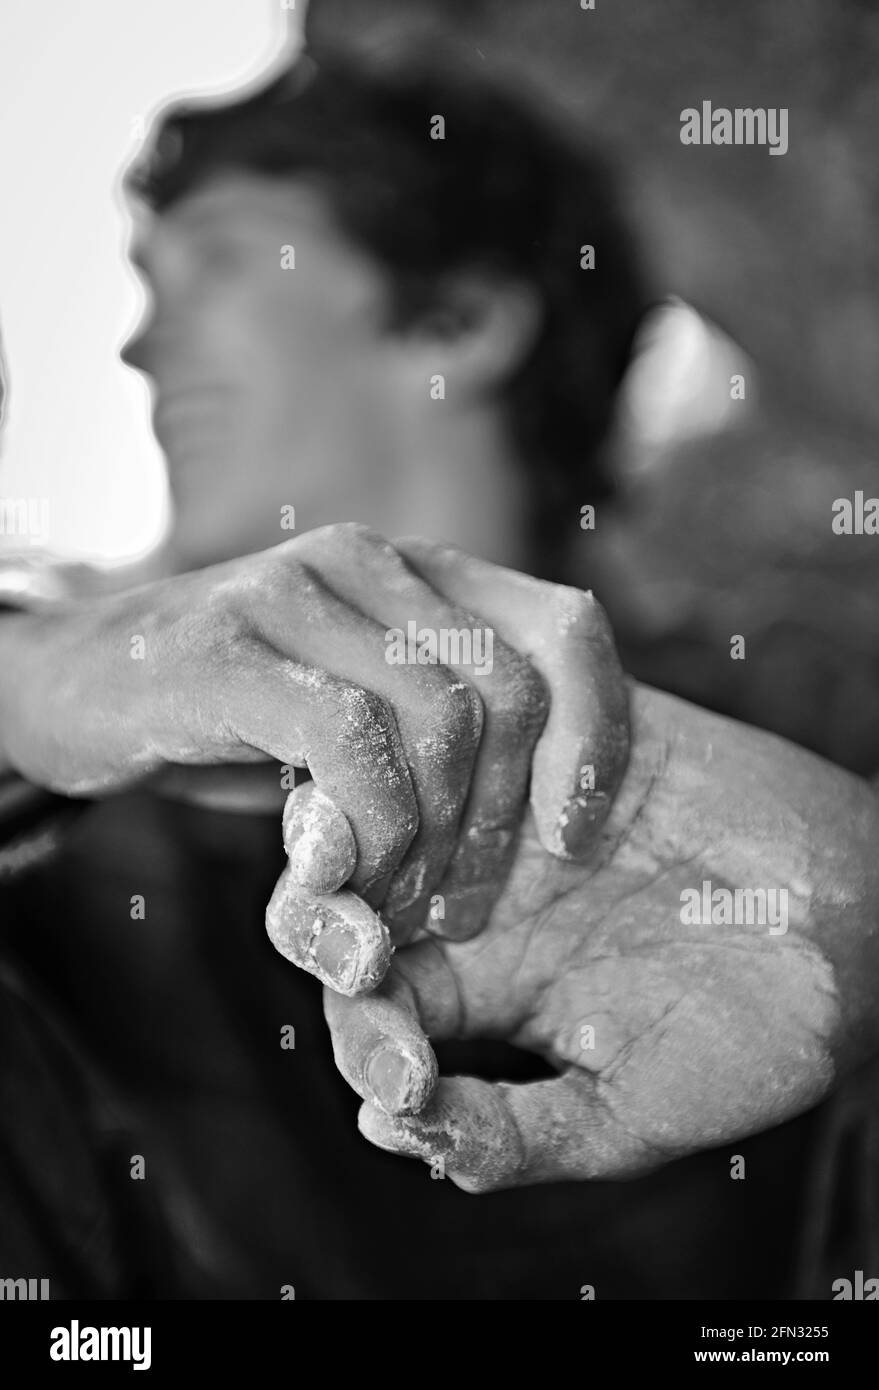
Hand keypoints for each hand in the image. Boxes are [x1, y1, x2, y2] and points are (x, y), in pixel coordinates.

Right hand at [0, 525, 627, 992]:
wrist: (68, 685)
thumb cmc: (233, 714)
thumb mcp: (359, 712)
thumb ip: (444, 727)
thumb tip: (565, 812)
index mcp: (420, 571)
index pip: (568, 627)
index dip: (596, 736)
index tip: (574, 839)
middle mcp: (370, 559)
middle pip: (509, 692)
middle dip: (497, 822)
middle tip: (456, 908)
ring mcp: (295, 589)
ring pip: (438, 718)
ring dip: (429, 840)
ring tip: (392, 904)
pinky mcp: (226, 644)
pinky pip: (349, 739)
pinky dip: (367, 828)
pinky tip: (338, 873)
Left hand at [325, 684, 878, 1185]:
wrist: (863, 929)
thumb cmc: (754, 1036)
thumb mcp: (629, 1110)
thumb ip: (513, 1134)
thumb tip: (387, 1130)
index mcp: (469, 972)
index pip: (359, 990)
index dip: (358, 1026)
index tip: (404, 1069)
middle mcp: (474, 877)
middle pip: (352, 870)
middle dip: (332, 904)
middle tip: (360, 940)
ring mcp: (522, 795)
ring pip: (406, 774)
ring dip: (397, 816)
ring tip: (411, 865)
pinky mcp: (583, 726)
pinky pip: (515, 702)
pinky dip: (510, 747)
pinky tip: (564, 820)